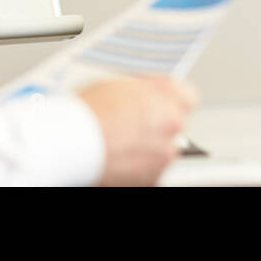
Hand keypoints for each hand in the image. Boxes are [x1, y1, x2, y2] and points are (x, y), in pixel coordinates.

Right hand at [76, 76, 198, 185]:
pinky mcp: (152, 178)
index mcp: (167, 95)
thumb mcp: (116, 81)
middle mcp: (173, 124)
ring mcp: (164, 155)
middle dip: (158, 124)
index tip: (158, 102)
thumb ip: (141, 88)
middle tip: (132, 124)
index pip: (187, 95)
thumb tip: (144, 91)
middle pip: (175, 124)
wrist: (72, 143)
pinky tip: (118, 158)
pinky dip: (138, 166)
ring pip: (164, 149)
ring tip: (120, 143)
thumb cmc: (88, 111)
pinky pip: (150, 170)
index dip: (169, 99)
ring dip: (148, 147)